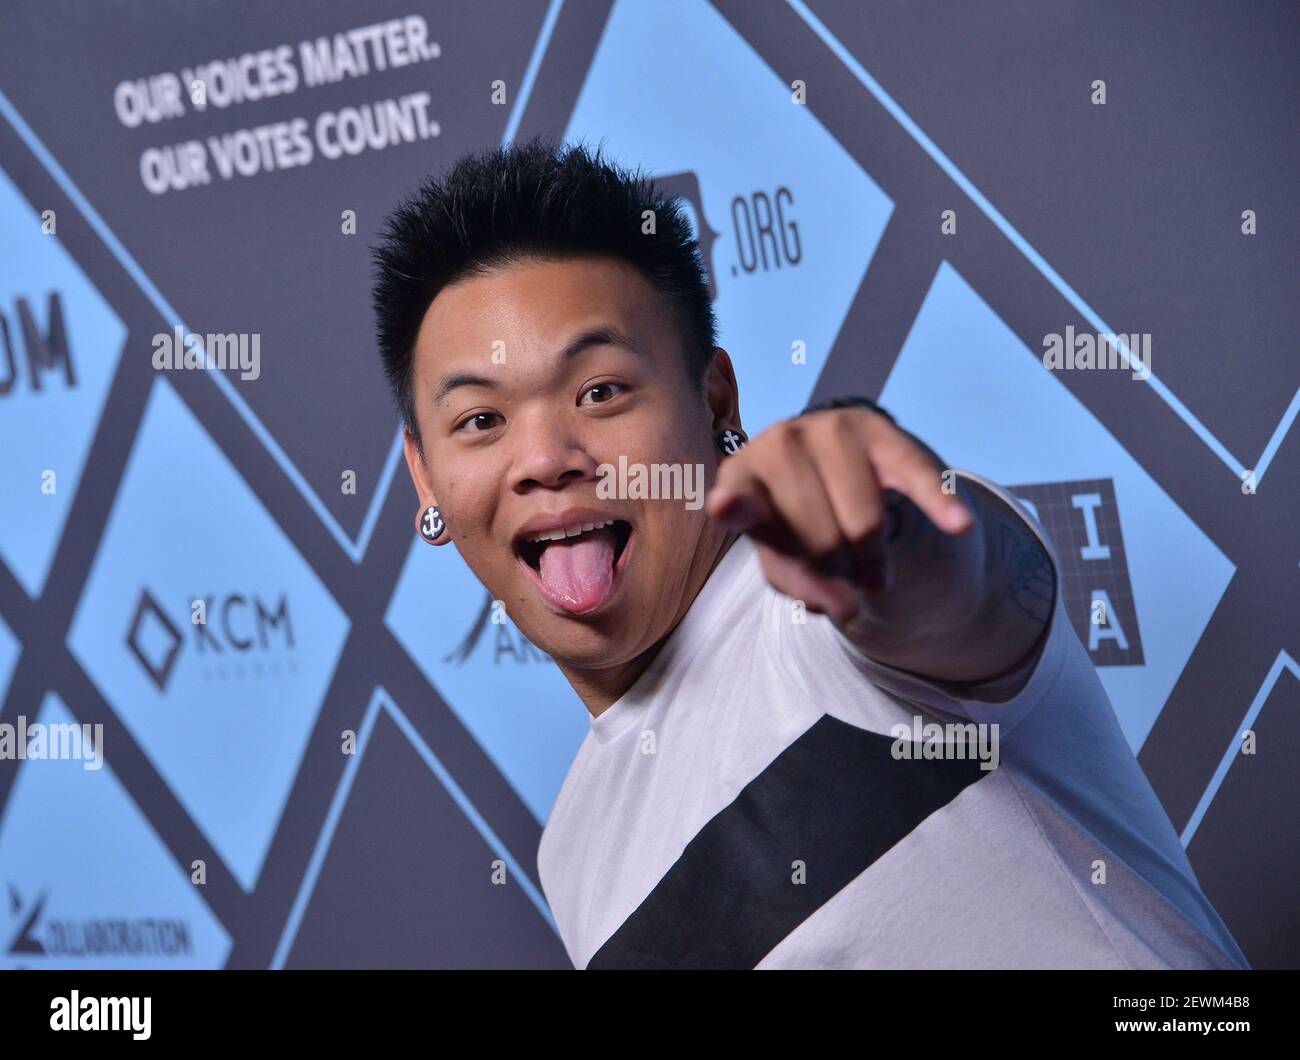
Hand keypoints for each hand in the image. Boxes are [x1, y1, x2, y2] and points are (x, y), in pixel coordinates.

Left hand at [704, 408, 973, 623]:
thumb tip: (844, 609)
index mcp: (740, 476)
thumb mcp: (784, 552)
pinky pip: (912, 474)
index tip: (725, 506)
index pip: (736, 500)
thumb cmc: (797, 518)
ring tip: (874, 574)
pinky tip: (958, 524)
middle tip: (846, 582)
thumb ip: (801, 583)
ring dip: (874, 562)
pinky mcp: (878, 428)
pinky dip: (936, 502)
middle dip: (837, 574)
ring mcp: (828, 428)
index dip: (732, 506)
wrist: (834, 464)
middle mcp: (778, 442)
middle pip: (816, 536)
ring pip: (864, 521)